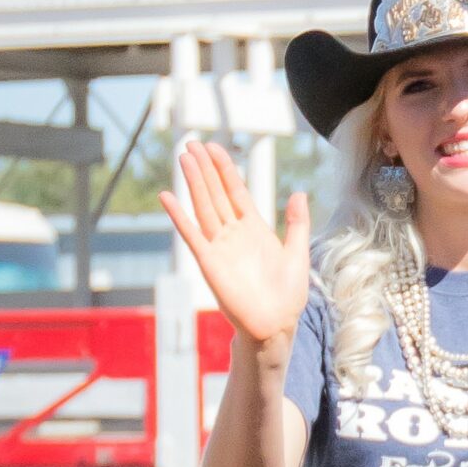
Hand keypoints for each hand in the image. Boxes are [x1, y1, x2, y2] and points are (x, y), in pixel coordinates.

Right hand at [160, 141, 312, 358]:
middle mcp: (234, 233)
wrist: (276, 324)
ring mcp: (220, 246)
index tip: (216, 147)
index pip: (236, 191)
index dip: (225, 169)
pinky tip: (168, 196)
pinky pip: (192, 234)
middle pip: (216, 193)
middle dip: (205, 168)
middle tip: (192, 142)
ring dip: (193, 182)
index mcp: (255, 228)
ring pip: (204, 206)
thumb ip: (297, 222)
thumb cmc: (288, 293)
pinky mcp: (209, 262)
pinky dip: (179, 216)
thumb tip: (299, 192)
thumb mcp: (298, 250)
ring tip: (183, 157)